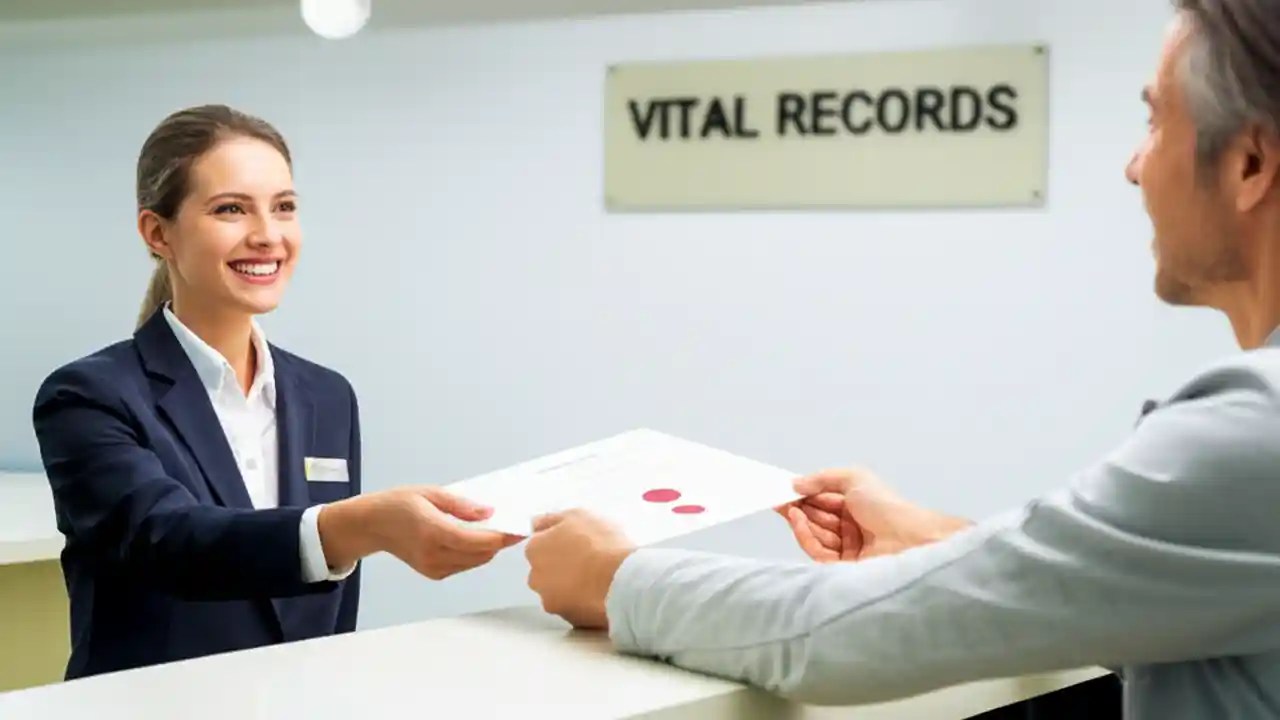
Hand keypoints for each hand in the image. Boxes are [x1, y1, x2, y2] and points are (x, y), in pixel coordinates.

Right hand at [319, 487, 521, 579]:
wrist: (372, 525)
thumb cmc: (398, 504)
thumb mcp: (430, 493)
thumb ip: (461, 505)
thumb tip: (489, 513)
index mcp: (433, 532)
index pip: (477, 541)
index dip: (502, 537)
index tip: (520, 528)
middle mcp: (434, 554)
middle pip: (481, 554)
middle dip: (500, 542)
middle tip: (514, 526)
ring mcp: (434, 567)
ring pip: (476, 562)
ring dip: (489, 549)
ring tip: (497, 530)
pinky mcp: (434, 574)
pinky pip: (465, 565)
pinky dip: (475, 554)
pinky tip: (475, 539)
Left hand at [525, 509, 634, 629]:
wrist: (621, 581)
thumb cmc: (600, 543)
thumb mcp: (578, 516)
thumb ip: (552, 519)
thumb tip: (535, 524)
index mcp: (535, 550)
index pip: (540, 545)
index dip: (560, 543)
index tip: (578, 543)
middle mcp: (536, 578)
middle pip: (546, 571)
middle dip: (562, 567)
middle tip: (589, 560)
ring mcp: (551, 602)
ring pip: (559, 592)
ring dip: (572, 587)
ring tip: (599, 579)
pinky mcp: (569, 620)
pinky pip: (575, 608)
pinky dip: (584, 603)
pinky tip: (602, 595)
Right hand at [776, 468, 969, 562]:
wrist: (911, 538)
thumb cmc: (887, 506)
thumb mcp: (854, 478)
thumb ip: (822, 479)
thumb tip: (795, 484)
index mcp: (855, 507)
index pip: (822, 501)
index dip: (803, 495)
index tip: (782, 489)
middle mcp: (850, 528)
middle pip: (815, 519)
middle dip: (796, 507)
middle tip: (776, 498)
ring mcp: (847, 548)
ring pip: (814, 535)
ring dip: (798, 520)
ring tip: (788, 507)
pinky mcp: (843, 568)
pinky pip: (817, 552)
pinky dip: (804, 535)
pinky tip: (798, 520)